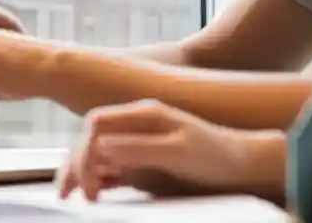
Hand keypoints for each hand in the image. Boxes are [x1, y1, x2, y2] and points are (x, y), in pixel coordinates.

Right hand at [57, 99, 285, 202]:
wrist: (244, 168)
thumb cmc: (217, 155)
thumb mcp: (180, 151)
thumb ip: (140, 148)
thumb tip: (100, 147)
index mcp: (143, 114)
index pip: (97, 123)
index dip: (85, 149)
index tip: (89, 182)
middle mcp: (135, 128)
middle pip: (91, 141)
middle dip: (74, 165)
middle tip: (67, 195)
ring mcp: (137, 147)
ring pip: (96, 157)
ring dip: (80, 174)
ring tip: (68, 197)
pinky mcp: (142, 167)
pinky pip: (111, 173)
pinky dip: (96, 183)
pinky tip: (90, 197)